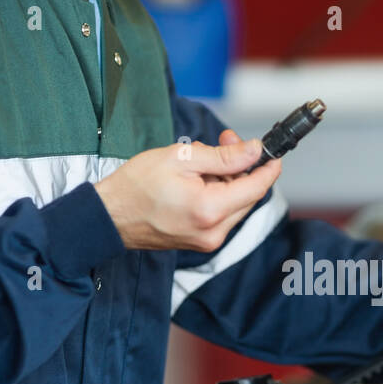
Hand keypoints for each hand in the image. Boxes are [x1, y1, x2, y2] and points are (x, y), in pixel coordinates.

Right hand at [94, 130, 280, 250]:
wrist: (109, 216)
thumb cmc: (136, 186)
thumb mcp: (181, 158)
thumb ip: (223, 157)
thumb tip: (254, 151)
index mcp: (210, 209)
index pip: (256, 187)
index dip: (268, 167)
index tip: (273, 153)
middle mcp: (214, 232)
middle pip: (247, 196)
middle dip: (241, 167)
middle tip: (225, 141)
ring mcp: (207, 241)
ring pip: (235, 205)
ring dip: (228, 180)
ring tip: (201, 160)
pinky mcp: (200, 242)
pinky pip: (221, 215)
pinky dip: (217, 195)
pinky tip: (198, 180)